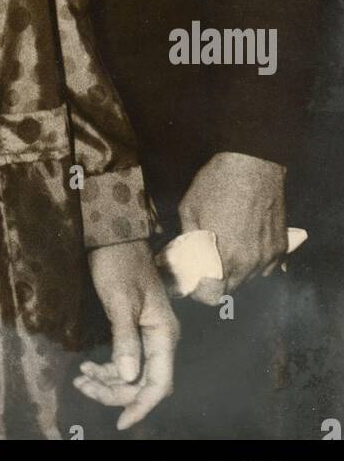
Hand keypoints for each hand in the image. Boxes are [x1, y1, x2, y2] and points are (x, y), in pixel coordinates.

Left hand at [77, 239, 179, 429]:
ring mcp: (148, 334)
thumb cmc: (118, 263)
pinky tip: (87, 368)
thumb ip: (125, 339)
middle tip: (83, 385)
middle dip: (114, 392)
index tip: (121, 423)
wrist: (113, 234)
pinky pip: (125, 360)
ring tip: (80, 379)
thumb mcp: (119, 300)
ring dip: (108, 382)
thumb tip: (129, 376)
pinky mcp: (134, 330)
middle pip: (143, 382)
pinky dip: (107, 369)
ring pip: (132, 373)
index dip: (141, 405)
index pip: (158, 382)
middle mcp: (160, 338)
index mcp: (163, 333)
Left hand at [179, 151, 286, 302]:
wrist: (253, 162)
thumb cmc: (218, 183)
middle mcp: (250, 263)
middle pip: (231, 290)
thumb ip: (187, 238)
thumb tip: (179, 254)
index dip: (199, 292)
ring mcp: (268, 255)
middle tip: (206, 266)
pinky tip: (245, 244)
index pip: (212, 297)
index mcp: (225, 258)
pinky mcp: (280, 245)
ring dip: (236, 273)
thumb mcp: (189, 209)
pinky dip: (255, 261)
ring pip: (250, 279)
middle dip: (216, 283)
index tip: (193, 281)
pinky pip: (266, 265)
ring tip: (226, 252)